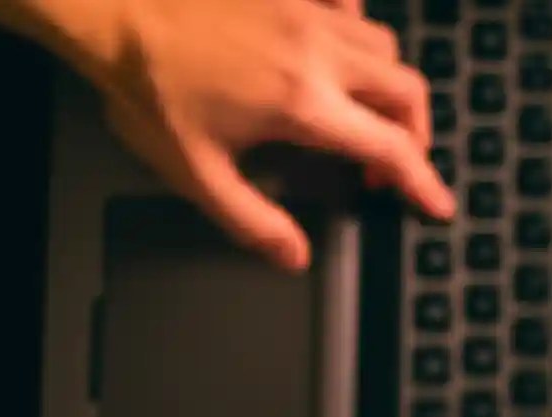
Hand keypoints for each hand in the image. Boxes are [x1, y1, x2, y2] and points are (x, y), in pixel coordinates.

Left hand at [0, 0, 453, 270]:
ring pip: (385, 47)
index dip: (423, 182)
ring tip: (364, 114)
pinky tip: (339, 50)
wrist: (114, 7)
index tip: (438, 204)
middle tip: (391, 164)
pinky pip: (351, 4)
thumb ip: (252, 220)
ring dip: (389, 86)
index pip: (390, 147)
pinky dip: (359, 31)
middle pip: (407, 91)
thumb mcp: (194, 171)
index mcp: (303, 103)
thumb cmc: (146, 84)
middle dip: (414, 133)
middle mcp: (319, 53)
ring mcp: (309, 12)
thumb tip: (294, 256)